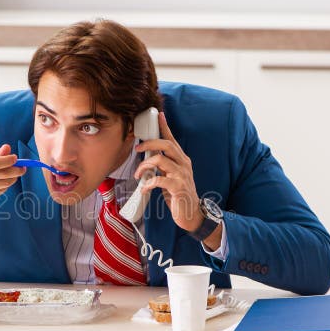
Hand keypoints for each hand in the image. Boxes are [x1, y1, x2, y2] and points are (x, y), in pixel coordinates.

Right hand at [0, 144, 25, 208]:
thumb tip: (8, 149)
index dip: (8, 161)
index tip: (15, 158)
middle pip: (1, 174)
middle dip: (16, 170)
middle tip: (23, 168)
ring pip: (3, 184)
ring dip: (13, 178)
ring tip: (15, 174)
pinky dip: (5, 185)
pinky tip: (5, 181)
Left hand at [134, 112, 204, 232]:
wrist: (192, 214)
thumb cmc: (179, 195)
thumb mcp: (172, 177)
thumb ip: (163, 167)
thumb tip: (149, 158)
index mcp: (182, 160)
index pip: (173, 140)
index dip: (165, 127)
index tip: (159, 116)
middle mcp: (183, 165)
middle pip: (167, 145)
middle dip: (149, 143)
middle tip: (138, 148)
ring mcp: (182, 176)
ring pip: (160, 160)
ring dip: (144, 165)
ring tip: (138, 175)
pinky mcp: (178, 188)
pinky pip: (159, 180)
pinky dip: (147, 183)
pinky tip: (144, 189)